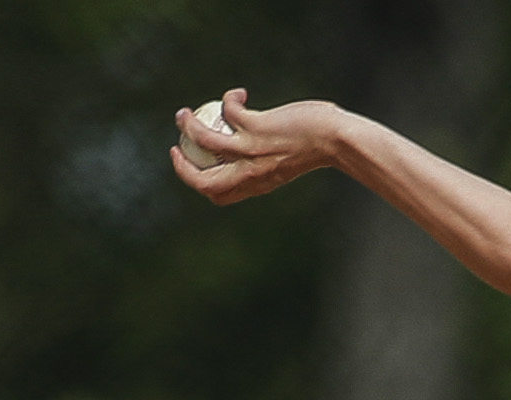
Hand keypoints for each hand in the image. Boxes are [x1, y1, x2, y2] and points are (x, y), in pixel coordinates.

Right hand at [171, 90, 343, 204]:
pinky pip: (228, 111)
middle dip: (181, 166)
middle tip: (176, 147)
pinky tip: (238, 93)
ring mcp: (251, 150)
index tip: (192, 168)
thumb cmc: (317, 150)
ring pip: (204, 140)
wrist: (335, 140)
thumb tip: (253, 155)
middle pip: (203, 181)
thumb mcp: (286, 165)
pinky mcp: (257, 127)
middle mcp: (250, 172)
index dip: (197, 183)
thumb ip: (267, 165)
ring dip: (187, 125)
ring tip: (183, 114)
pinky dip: (228, 99)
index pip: (217, 195)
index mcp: (255, 185)